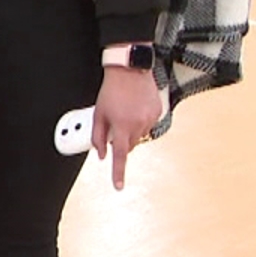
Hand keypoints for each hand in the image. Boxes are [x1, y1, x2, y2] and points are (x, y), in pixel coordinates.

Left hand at [91, 66, 162, 190]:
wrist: (130, 70)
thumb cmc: (112, 91)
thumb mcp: (98, 114)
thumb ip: (97, 137)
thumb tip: (101, 155)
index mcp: (122, 127)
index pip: (120, 156)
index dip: (118, 172)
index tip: (118, 186)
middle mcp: (138, 125)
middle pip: (129, 146)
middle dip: (121, 140)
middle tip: (115, 125)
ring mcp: (150, 118)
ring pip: (139, 136)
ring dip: (131, 130)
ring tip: (125, 112)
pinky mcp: (158, 112)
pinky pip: (147, 125)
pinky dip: (140, 121)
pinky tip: (135, 108)